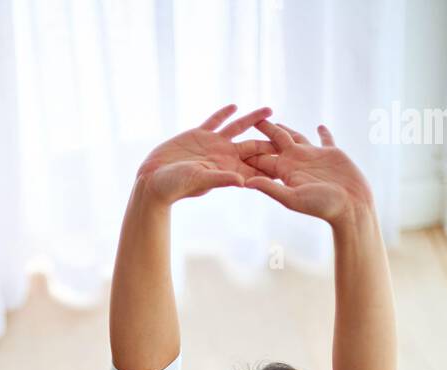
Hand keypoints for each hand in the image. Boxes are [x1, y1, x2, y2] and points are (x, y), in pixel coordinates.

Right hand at [137, 103, 277, 205]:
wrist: (154, 179)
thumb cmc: (176, 186)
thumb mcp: (201, 181)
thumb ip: (222, 179)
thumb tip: (244, 182)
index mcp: (228, 170)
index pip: (256, 165)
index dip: (273, 160)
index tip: (292, 156)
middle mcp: (224, 156)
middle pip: (253, 145)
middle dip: (271, 138)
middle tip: (290, 131)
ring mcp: (212, 144)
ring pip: (238, 128)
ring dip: (253, 120)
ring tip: (270, 110)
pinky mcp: (198, 135)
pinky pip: (215, 121)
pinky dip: (225, 114)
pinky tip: (235, 105)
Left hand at [242, 119, 373, 226]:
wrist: (350, 206)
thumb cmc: (322, 205)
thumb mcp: (292, 198)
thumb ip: (270, 188)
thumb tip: (244, 182)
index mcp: (285, 172)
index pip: (262, 158)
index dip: (249, 149)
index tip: (233, 141)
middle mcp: (296, 162)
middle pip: (275, 143)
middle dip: (263, 132)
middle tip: (249, 120)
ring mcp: (313, 157)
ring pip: (296, 138)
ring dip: (285, 130)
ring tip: (275, 120)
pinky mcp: (331, 154)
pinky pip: (326, 140)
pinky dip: (323, 133)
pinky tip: (320, 126)